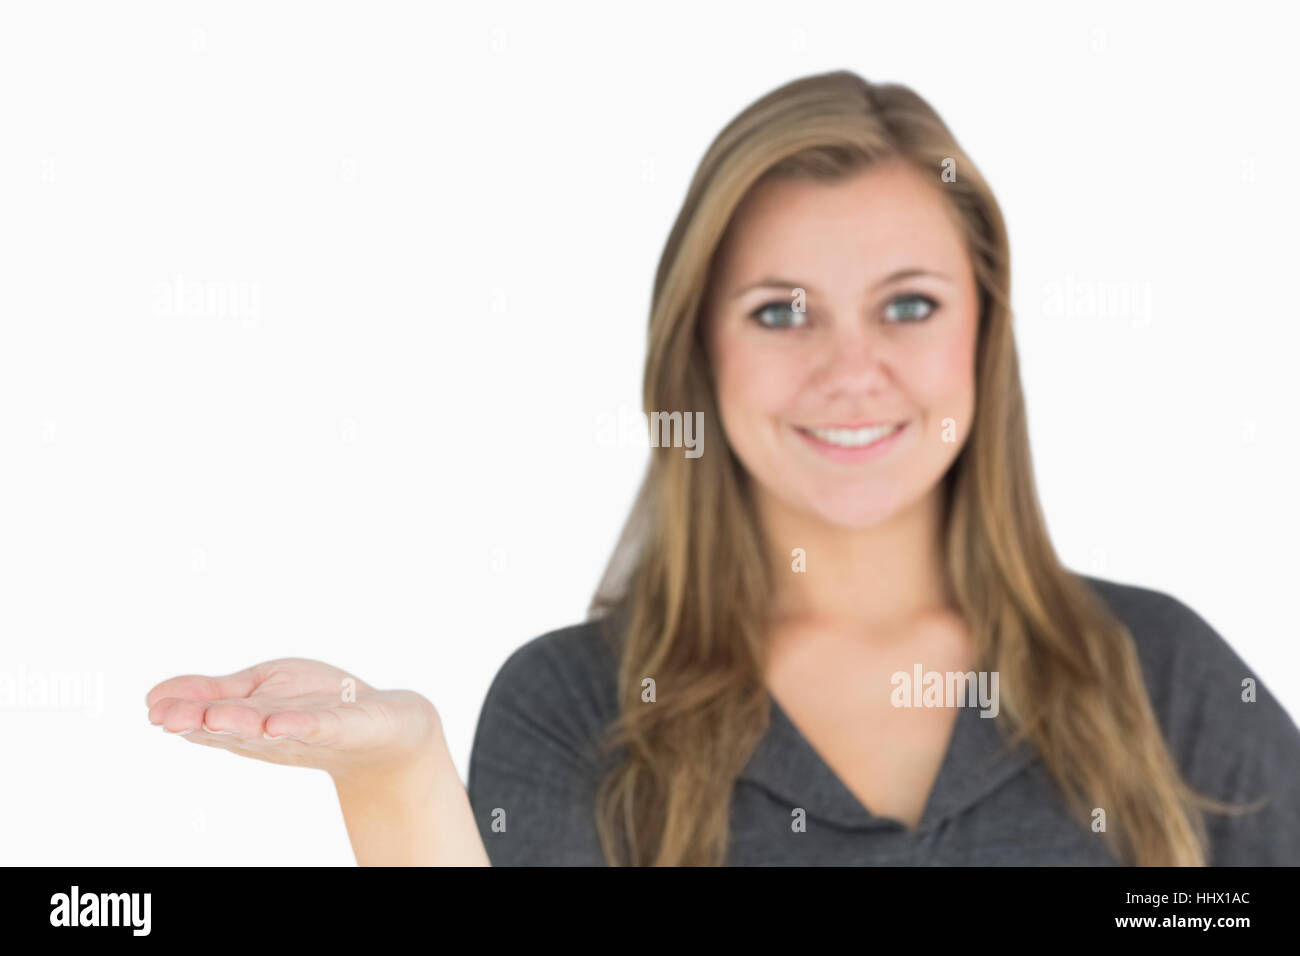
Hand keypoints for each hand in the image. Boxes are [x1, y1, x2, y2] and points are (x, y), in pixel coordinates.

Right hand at [144, 657, 440, 783]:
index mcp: (247, 722)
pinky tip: (279, 722)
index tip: (154, 710)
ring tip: (217, 716)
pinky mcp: (343, 728)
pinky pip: (320, 726)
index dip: (184, 713)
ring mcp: (308, 731)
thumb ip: (212, 693)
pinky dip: (300, 725)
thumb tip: (153, 696)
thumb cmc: (317, 706)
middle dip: (206, 721)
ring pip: (271, 726)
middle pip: (235, 725)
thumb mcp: (260, 690)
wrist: (384, 728)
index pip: (210, 717)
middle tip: (171, 719)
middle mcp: (272, 732)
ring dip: (244, 723)